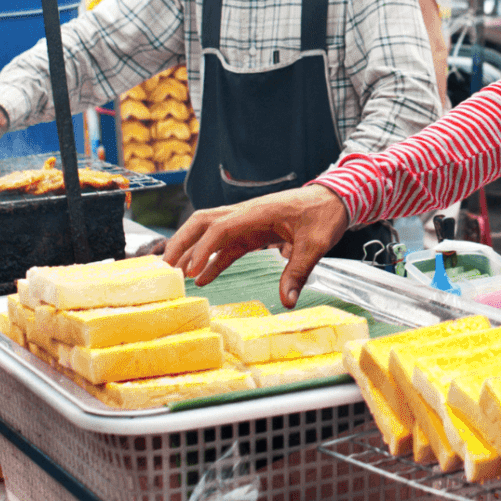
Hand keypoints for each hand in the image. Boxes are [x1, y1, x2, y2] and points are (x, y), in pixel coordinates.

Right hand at [164, 184, 349, 302]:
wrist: (335, 200)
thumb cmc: (324, 215)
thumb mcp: (315, 244)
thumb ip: (298, 271)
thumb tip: (288, 300)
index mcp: (258, 212)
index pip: (220, 226)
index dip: (203, 248)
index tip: (190, 270)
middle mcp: (247, 214)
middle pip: (203, 222)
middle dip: (182, 241)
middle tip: (165, 266)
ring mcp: (248, 223)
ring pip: (210, 232)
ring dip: (191, 250)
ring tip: (174, 274)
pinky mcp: (253, 232)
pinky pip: (226, 246)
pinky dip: (212, 261)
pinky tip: (202, 279)